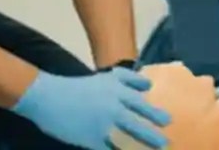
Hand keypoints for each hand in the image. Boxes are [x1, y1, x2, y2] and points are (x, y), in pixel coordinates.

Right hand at [11, 67, 170, 149]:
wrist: (49, 97)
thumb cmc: (81, 87)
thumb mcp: (107, 76)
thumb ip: (129, 79)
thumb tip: (149, 87)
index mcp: (118, 93)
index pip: (141, 105)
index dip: (155, 114)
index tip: (168, 122)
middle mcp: (113, 109)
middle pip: (137, 125)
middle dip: (152, 136)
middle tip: (166, 144)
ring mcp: (101, 125)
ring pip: (124, 140)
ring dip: (138, 147)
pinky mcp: (89, 139)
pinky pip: (108, 149)